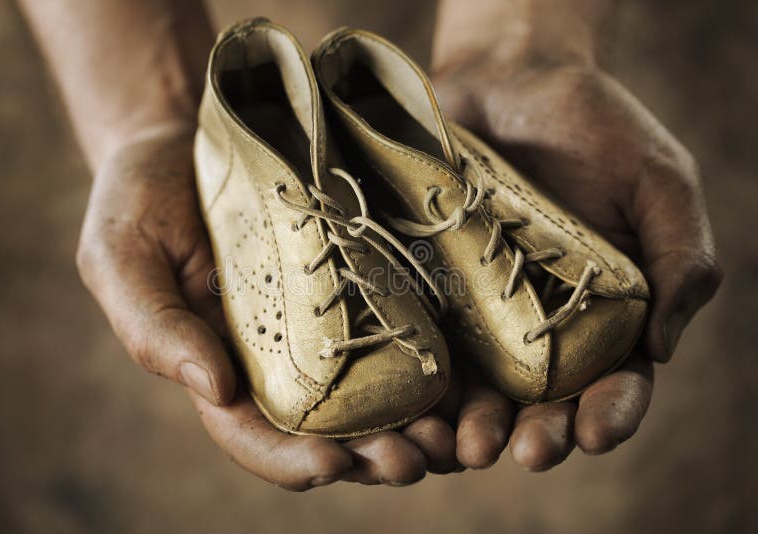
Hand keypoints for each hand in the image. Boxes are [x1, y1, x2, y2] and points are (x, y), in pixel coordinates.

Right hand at [77, 123, 506, 488]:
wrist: (195, 135)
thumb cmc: (144, 198)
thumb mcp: (123, 256)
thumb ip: (154, 326)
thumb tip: (211, 388)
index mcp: (224, 365)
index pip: (255, 434)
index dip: (291, 459)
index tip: (332, 464)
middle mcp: (282, 357)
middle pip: (330, 428)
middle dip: (372, 455)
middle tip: (414, 459)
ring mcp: (329, 321)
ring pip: (377, 392)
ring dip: (417, 422)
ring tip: (452, 434)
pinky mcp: (364, 279)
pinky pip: (402, 328)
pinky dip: (434, 361)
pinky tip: (464, 374)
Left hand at [431, 57, 720, 468]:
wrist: (512, 79)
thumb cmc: (597, 127)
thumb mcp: (661, 183)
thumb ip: (680, 260)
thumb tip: (663, 349)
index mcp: (606, 314)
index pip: (616, 381)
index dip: (611, 413)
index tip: (595, 432)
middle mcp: (542, 326)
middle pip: (541, 402)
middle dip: (536, 434)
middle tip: (525, 452)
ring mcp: (481, 311)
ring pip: (477, 388)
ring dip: (472, 426)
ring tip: (464, 448)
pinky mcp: (430, 288)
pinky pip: (421, 343)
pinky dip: (418, 382)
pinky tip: (412, 406)